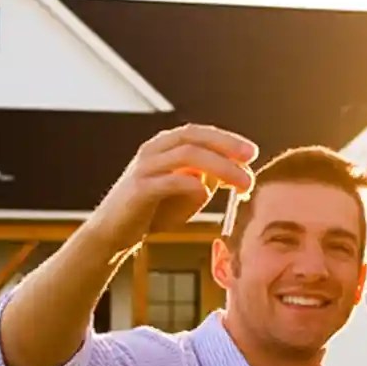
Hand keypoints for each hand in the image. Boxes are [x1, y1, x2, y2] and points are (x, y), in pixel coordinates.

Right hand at [87, 123, 258, 252]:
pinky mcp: (138, 190)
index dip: (227, 138)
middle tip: (250, 159)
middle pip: (194, 137)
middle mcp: (153, 150)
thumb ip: (207, 177)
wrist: (115, 233)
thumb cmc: (154, 211)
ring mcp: (144, 168)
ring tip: (241, 183)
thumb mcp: (186, 191)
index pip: (199, 132)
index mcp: (164, 146)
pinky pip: (169, 180)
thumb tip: (235, 170)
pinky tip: (207, 191)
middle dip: (226, 146)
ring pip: (186, 155)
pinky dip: (191, 183)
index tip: (251, 152)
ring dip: (219, 167)